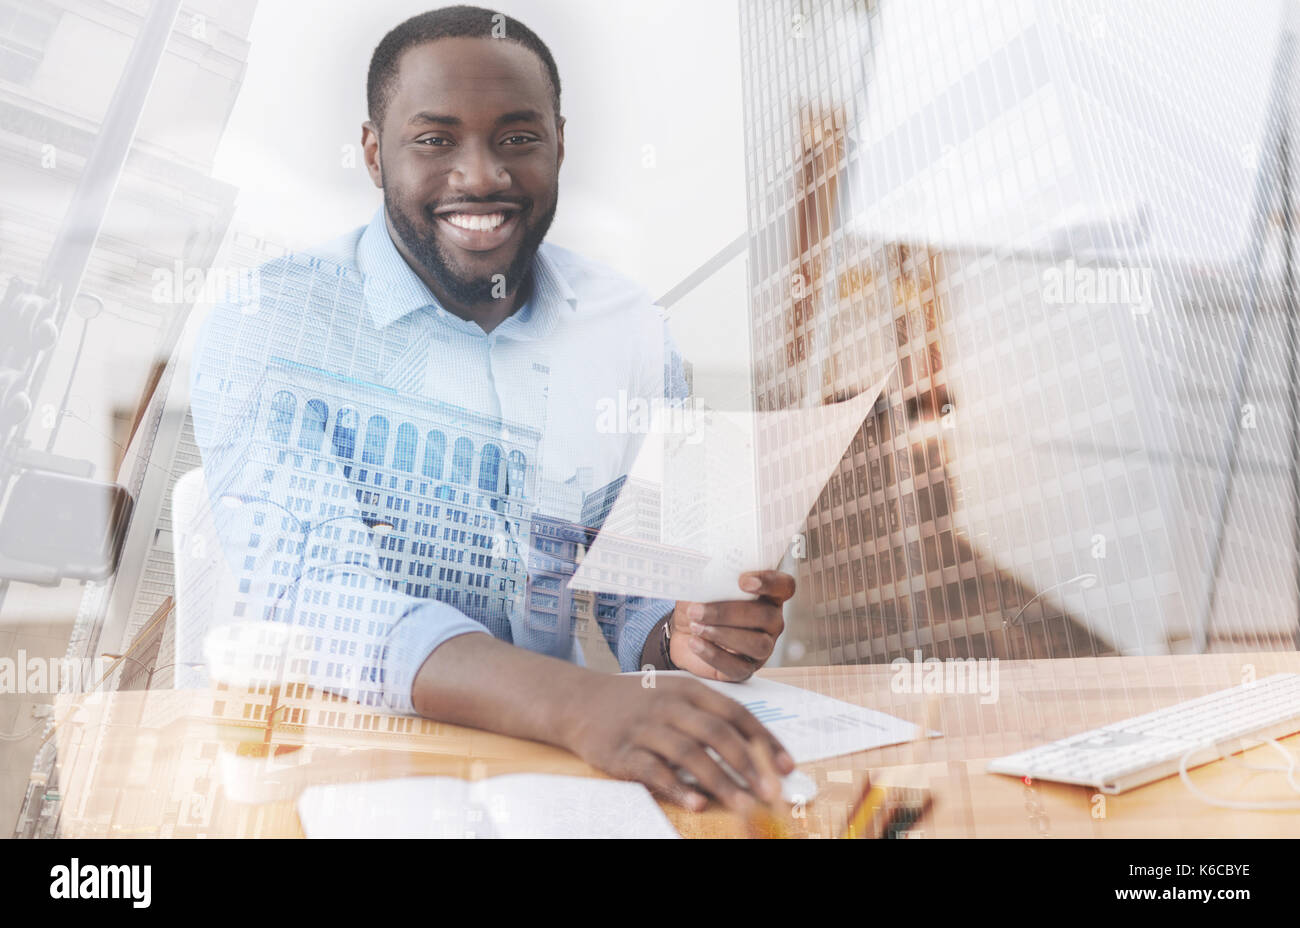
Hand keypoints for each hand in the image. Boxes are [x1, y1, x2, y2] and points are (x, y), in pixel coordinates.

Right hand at [562, 672, 794, 812]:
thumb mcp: (675, 696)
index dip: (764, 740)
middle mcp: (669, 705)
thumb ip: (709, 717)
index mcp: (688, 690)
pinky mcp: (621, 751)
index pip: (735, 713)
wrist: (580, 702)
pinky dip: (678, 788)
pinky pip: (654, 771)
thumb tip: (755, 751)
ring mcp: (644, 727)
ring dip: (720, 782)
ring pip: (689, 754)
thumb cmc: (638, 703)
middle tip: (769, 792)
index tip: (785, 766)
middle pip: (716, 734)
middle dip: (748, 765)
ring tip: (743, 806)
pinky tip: (698, 803)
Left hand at [669, 570, 794, 681]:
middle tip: (697, 610)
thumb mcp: (703, 585)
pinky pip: (738, 667)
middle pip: (766, 616)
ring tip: (696, 627)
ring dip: (723, 635)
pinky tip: (695, 643)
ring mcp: (762, 648)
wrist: (683, 631)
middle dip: (729, 613)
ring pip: (758, 644)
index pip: (784, 586)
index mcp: (768, 595)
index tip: (742, 581)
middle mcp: (772, 622)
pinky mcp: (745, 670)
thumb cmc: (701, 602)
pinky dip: (713, 655)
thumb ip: (710, 576)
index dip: (769, 582)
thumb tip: (699, 571)